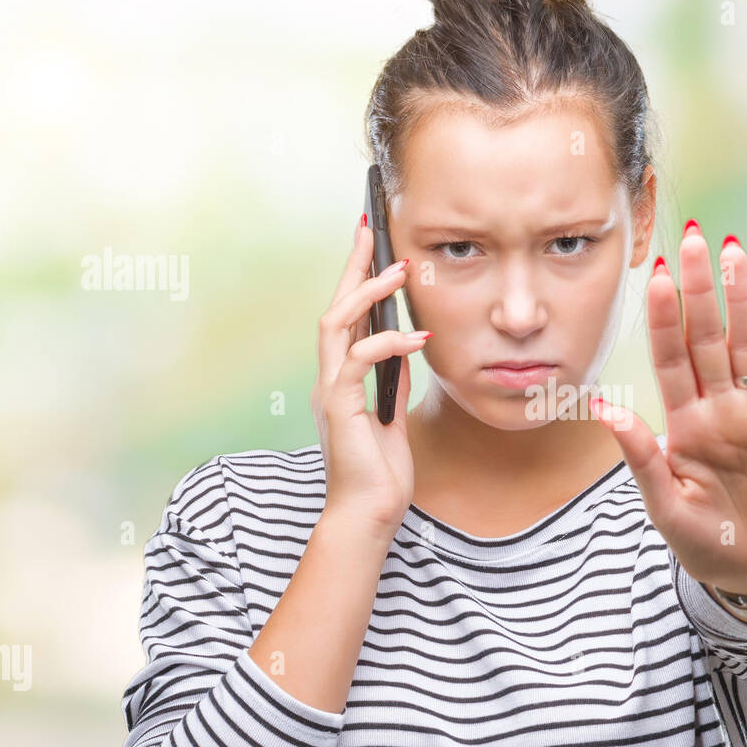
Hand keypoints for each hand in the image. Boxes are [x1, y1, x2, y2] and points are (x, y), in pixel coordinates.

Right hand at [310, 215, 428, 532]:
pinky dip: (388, 343)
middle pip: (334, 307)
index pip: (346, 317)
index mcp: (340, 379)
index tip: (370, 241)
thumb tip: (405, 345)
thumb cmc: (380, 473)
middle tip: (371, 231)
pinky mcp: (338, 407)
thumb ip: (392, 379)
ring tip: (398, 272)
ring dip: (367, 294)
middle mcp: (328, 378)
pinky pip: (358, 361)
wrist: (368, 516)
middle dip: (352, 267)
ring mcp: (329, 391)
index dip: (355, 277)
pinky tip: (418, 337)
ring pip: (337, 324)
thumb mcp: (394, 415)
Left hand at [589, 221, 746, 597]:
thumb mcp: (665, 504)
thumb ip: (640, 456)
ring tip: (732, 251)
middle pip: (707, 337)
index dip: (662, 317)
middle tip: (691, 237)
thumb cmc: (704, 541)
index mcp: (683, 423)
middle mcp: (719, 408)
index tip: (653, 274)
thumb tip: (601, 408)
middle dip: (698, 288)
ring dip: (740, 299)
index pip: (669, 358)